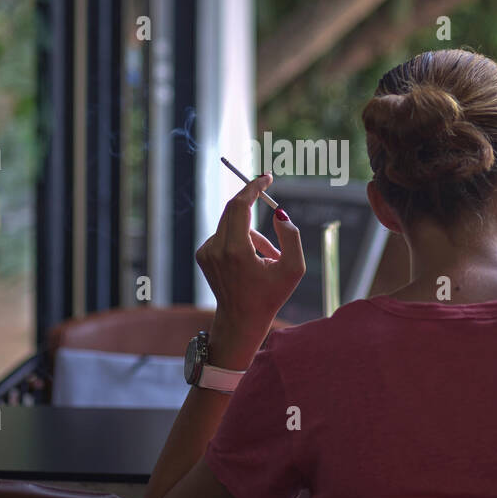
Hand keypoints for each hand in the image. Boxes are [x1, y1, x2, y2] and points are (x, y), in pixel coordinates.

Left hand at [195, 172, 304, 358]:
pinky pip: (223, 235)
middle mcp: (216, 249)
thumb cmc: (270, 296)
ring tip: (266, 257)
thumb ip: (291, 236)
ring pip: (231, 223)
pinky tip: (248, 261)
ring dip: (251, 231)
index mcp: (236, 250)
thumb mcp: (293, 269)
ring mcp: (206, 252)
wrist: (241, 320)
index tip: (265, 177)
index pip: (240, 205)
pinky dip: (239, 240)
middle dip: (252, 201)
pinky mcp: (203, 255)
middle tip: (267, 190)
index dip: (253, 188)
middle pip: (233, 209)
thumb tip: (279, 213)